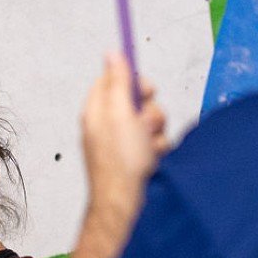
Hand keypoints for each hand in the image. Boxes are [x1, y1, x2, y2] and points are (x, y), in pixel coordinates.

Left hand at [81, 53, 168, 236]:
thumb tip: (112, 52)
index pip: (113, 80)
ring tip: (148, 150)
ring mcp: (124, 143)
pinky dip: (159, 150)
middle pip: (138, 100)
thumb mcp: (120, 113)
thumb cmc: (120, 164)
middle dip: (150, 111)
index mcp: (97, 111)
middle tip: (144, 126)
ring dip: (156, 133)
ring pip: (152, 122)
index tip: (144, 90)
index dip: (132, 81)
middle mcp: (109, 125)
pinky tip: (152, 162)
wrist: (127, 205)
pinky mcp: (138, 158)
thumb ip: (119, 81)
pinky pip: (157, 142)